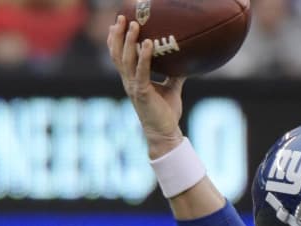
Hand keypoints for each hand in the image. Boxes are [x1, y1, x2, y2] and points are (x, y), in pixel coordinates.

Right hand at [107, 14, 185, 157]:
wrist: (165, 134)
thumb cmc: (166, 113)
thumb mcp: (171, 89)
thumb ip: (174, 75)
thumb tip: (185, 62)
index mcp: (132, 80)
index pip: (119, 56)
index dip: (115, 40)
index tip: (117, 24)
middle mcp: (129, 82)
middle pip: (118, 54)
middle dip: (118, 35)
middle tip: (122, 17)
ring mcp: (133, 87)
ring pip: (126, 60)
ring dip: (129, 41)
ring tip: (134, 24)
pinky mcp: (142, 93)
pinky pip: (141, 72)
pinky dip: (143, 57)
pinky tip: (147, 44)